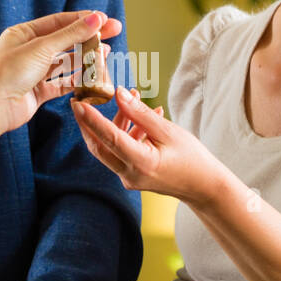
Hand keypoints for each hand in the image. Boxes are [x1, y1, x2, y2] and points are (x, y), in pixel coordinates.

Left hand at [0, 10, 121, 147]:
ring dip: (86, 57)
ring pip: (66, 62)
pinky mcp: (39, 91)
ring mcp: (34, 71)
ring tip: (106, 52)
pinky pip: (63, 82)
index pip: (59, 21)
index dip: (83, 19)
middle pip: (65, 40)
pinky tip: (93, 74)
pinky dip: (78, 79)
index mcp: (24, 34)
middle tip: (114, 31)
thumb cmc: (9, 73)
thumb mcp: (42, 48)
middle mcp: (29, 51)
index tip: (105, 19)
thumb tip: (96, 19)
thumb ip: (71, 34)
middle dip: (89, 36)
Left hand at [71, 86, 225, 206]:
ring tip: (132, 99)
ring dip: (116, 124)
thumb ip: (141, 113)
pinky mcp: (132, 176)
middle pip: (99, 146)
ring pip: (110, 148)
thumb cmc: (192, 158)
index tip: (77, 104)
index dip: (92, 120)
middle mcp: (130, 174)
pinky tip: (144, 119)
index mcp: (141, 163)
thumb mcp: (168, 131)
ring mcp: (129, 178)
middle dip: (88, 123)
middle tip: (80, 101)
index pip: (110, 138)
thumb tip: (120, 94)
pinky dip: (127, 134)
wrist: (203, 187)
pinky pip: (121, 152)